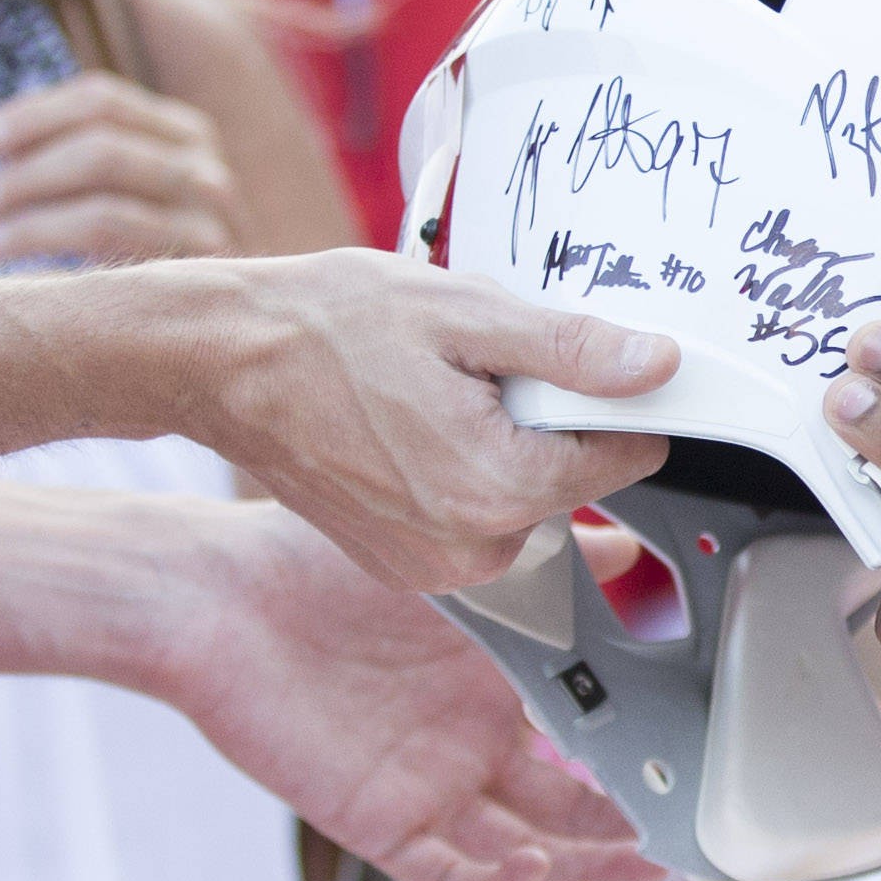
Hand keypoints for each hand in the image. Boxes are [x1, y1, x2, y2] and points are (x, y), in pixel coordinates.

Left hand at [0, 73, 240, 266]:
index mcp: (184, 133)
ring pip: (103, 199)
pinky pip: (111, 243)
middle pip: (100, 145)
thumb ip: (89, 164)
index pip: (102, 100)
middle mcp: (204, 167)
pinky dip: (44, 241)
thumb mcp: (139, 197)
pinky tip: (1, 253)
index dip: (33, 114)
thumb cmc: (166, 261)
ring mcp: (211, 221)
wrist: (243, 328)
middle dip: (27, 170)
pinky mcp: (204, 271)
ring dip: (30, 210)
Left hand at [162, 504, 669, 880]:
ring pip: (528, 851)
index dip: (647, 762)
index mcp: (500, 684)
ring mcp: (430, 787)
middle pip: (575, 809)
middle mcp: (473, 743)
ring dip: (586, 866)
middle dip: (636, 828)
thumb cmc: (318, 564)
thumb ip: (550, 557)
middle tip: (698, 837)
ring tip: (647, 868)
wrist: (213, 601)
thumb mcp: (456, 557)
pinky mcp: (378, 823)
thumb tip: (630, 536)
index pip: (593, 737)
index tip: (708, 768)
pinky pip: (448, 875)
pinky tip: (527, 867)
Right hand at [198, 248, 670, 588]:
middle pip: (571, 478)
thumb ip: (573, 350)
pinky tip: (407, 429)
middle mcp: (474, 548)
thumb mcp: (464, 313)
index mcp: (499, 488)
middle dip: (543, 420)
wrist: (222, 364)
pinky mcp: (407, 566)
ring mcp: (436, 567)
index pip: (625, 455)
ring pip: (522, 497)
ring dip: (500, 446)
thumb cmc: (325, 329)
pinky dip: (459, 472)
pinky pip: (474, 517)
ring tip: (428, 396)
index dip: (610, 398)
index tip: (568, 360)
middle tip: (469, 371)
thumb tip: (658, 367)